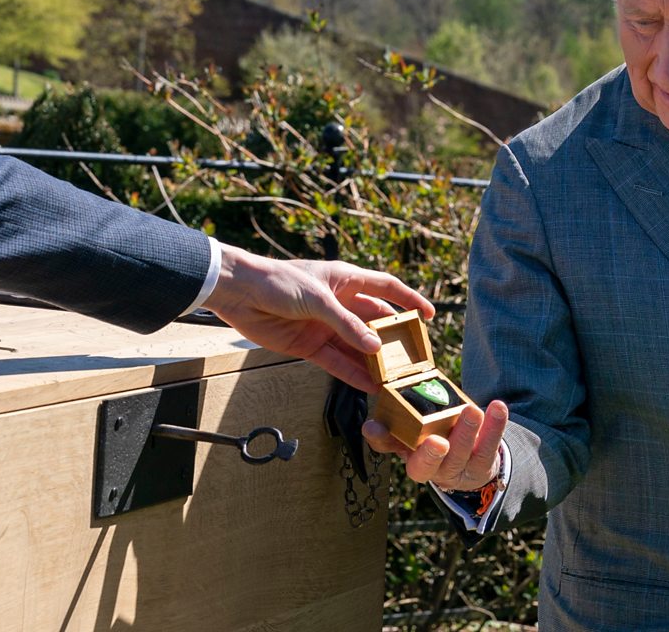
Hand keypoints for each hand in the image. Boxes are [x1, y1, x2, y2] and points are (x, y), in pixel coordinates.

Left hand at [205, 244, 433, 391]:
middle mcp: (340, 304)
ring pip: (358, 347)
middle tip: (413, 360)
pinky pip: (337, 362)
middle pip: (375, 323)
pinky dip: (352, 374)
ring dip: (374, 363)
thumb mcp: (318, 298)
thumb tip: (375, 348)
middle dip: (393, 340)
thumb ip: (346, 324)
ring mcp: (325, 326)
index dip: (409, 300)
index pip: (386, 288)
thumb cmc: (278, 282)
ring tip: (395, 381)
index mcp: (345, 280)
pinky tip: (369, 387)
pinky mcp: (309, 346)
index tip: (428, 316)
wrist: (239, 293)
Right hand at [364, 399, 508, 490]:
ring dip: (467, 433)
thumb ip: (393, 429)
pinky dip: (495, 426)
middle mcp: (435, 469)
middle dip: (433, 454)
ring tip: (471, 411)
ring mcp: (461, 467)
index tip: (375, 427)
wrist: (469, 463)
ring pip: (463, 455)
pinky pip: (490, 446)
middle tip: (437, 440)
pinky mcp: (484, 462)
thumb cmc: (432, 442)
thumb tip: (371, 425)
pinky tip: (497, 407)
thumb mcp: (412, 437)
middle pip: (431, 464)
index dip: (383, 441)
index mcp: (413, 461)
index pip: (388, 450)